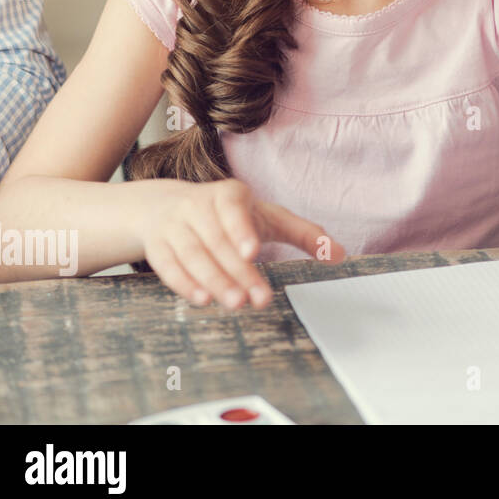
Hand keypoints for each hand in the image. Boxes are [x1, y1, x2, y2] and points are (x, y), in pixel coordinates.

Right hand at [136, 178, 345, 308]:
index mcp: (228, 194)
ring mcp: (174, 226)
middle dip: (238, 272)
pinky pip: (168, 267)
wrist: (167, 207)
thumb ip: (304, 234)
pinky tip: (203, 300)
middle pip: (217, 242)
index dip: (241, 230)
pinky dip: (184, 284)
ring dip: (214, 282)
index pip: (232, 210)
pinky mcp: (158, 247)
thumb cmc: (233, 215)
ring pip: (193, 256)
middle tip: (258, 299)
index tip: (253, 252)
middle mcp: (197, 206)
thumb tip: (340, 254)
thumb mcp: (269, 218)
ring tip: (236, 303)